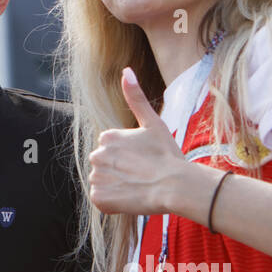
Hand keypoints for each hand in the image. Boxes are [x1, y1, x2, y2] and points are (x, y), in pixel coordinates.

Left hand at [88, 66, 187, 215]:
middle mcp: (96, 155)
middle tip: (142, 175)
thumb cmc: (167, 155)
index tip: (144, 161)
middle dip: (120, 171)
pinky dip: (114, 202)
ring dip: (117, 187)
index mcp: (107, 137)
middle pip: (106, 166)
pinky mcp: (99, 198)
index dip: (129, 158)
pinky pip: (102, 200)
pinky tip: (130, 198)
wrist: (175, 185)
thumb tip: (126, 70)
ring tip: (138, 186)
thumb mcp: (153, 122)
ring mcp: (97, 177)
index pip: (112, 150)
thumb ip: (136, 97)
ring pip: (103, 183)